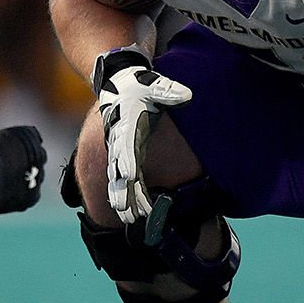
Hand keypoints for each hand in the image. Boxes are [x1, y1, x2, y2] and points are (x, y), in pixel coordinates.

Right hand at [0, 125, 45, 212]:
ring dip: (24, 179)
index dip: (17, 145)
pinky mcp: (33, 197)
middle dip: (24, 161)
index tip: (7, 152)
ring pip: (35, 177)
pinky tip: (4, 194)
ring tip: (1, 183)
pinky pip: (30, 195)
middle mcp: (39, 154)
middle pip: (36, 157)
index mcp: (29, 135)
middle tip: (5, 168)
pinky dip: (21, 195)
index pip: (31, 137)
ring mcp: (38, 176)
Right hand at [91, 48, 190, 223]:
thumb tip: (186, 95)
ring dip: (122, 200)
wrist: (118, 83)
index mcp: (127, 129)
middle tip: (132, 216)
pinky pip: (119, 177)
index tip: (134, 183)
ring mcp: (117, 150)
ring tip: (128, 220)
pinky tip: (127, 211)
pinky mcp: (119, 153)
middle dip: (125, 195)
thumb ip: (168, 92)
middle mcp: (119, 143)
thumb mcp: (154, 86)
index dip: (130, 168)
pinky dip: (122, 194)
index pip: (128, 153)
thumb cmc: (139, 86)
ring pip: (117, 180)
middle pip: (120, 173)